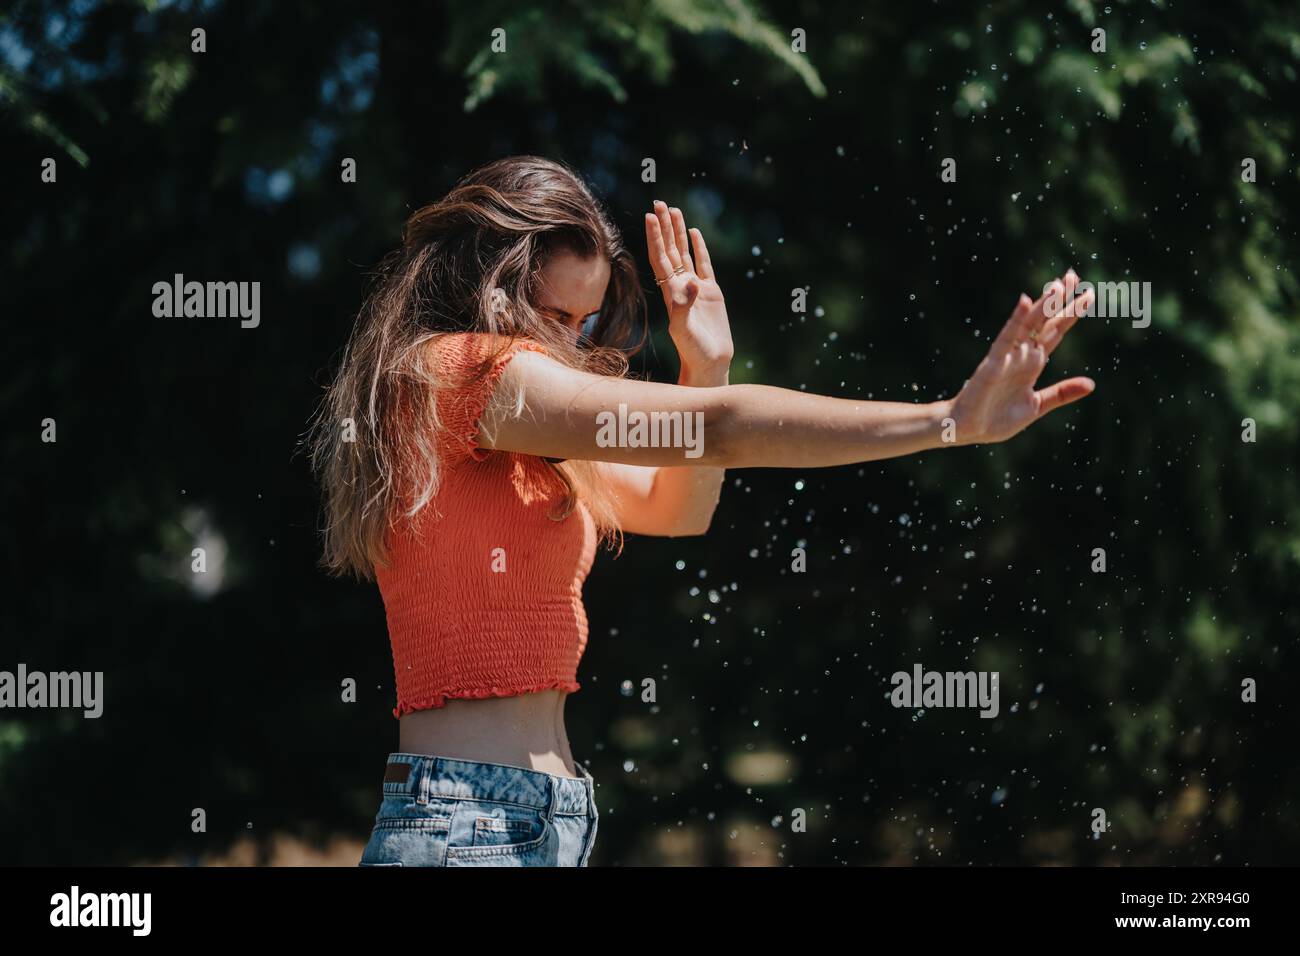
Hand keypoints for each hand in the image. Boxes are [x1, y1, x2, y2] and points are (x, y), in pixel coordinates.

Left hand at [645, 200, 732, 384]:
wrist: (710, 364)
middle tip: (659, 203)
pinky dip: (699, 248)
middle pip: (670, 250)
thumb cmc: (694, 351)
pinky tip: (694, 233)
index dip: (655, 238)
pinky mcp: (712, 293)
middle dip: (664, 227)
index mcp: (671, 293)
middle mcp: (680, 287)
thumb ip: (684, 307)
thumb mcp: (685, 331)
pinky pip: (703, 264)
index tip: (650, 217)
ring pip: (684, 253)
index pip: (660, 259)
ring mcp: (696, 288)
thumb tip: (690, 283)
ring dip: (678, 232)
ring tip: (674, 210)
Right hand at [947, 269, 1095, 444]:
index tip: (1088, 294)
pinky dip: (1015, 320)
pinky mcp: (993, 364)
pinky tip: (1025, 303)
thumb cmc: (996, 418)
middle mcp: (1022, 354)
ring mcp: (1007, 357)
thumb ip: (1061, 393)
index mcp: (1033, 363)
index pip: (1055, 331)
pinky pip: (1006, 338)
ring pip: (1028, 325)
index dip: (1070, 313)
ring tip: (1059, 286)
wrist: (966, 430)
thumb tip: (1092, 383)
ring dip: (1043, 306)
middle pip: (1044, 321)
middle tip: (1074, 275)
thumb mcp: (1037, 406)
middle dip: (1059, 300)